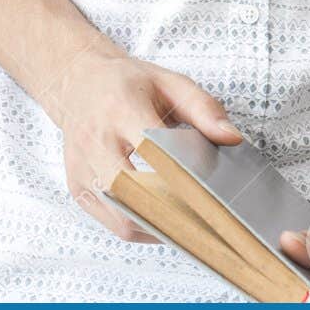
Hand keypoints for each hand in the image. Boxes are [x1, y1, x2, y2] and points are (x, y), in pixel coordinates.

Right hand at [55, 49, 242, 241]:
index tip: (213, 192)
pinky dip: (139, 226)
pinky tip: (163, 222)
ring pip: (120, 214)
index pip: (154, 150)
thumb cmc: (129, 83)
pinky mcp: (76, 186)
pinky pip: (109, 220)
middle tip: (205, 219)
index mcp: (122, 110)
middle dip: (171, 211)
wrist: (79, 82)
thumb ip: (205, 109)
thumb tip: (232, 138)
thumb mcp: (172, 83)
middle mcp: (95, 141)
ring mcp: (81, 168)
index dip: (184, 175)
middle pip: (133, 191)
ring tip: (189, 225)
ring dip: (156, 226)